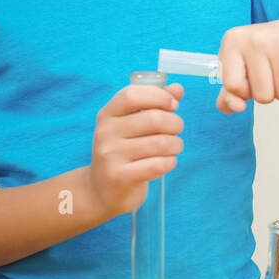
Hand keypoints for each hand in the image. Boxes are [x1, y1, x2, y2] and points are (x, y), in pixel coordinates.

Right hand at [88, 81, 184, 215]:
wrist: (101, 190)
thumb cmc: (124, 151)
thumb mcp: (133, 125)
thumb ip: (155, 103)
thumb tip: (177, 89)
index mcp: (107, 114)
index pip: (132, 94)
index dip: (159, 96)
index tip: (173, 105)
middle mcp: (105, 132)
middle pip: (154, 118)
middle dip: (176, 124)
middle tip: (175, 131)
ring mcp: (110, 155)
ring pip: (161, 143)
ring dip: (176, 145)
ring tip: (172, 148)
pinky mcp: (120, 177)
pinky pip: (159, 164)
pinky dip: (170, 162)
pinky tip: (165, 162)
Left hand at [216, 19, 278, 113]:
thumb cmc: (264, 53)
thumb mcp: (240, 68)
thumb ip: (230, 93)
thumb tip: (237, 107)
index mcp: (233, 42)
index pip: (233, 85)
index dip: (244, 92)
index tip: (249, 82)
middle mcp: (256, 39)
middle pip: (262, 95)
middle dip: (269, 95)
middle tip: (271, 78)